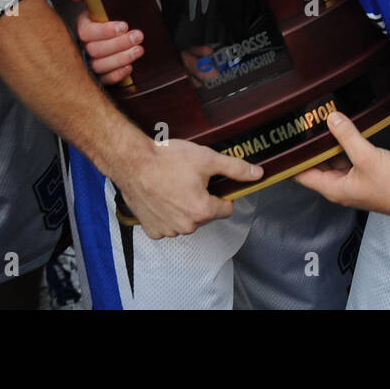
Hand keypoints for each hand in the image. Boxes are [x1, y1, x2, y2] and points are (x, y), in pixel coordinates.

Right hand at [72, 0, 142, 84]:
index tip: (124, 26)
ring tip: (139, 50)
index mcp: (85, 24)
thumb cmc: (123, 6)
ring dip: (120, 59)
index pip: (87, 32)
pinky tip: (130, 67)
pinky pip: (105, 80)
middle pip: (95, 50)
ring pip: (99, 66)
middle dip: (118, 44)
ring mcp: (94, 59)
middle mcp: (86, 43)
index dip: (104, 31)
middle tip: (138, 36)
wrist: (138, 19)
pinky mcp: (104, 73)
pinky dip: (117, 75)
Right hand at [113, 137, 262, 239]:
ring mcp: (168, 230)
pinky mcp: (152, 229)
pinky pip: (167, 225)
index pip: (226, 208)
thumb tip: (257, 174)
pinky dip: (166, 214)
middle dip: (201, 199)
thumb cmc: (166, 159)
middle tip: (188, 179)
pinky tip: (160, 197)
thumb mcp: (206, 158)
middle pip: (205, 215)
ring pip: (186, 220)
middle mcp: (187, 226)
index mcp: (203, 211)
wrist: (132, 162)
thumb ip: (235, 168)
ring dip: (183, 207)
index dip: (221, 193)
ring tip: (172, 185)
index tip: (209, 181)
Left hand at [294, 112, 389, 210]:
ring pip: (332, 162)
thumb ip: (347, 136)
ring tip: (320, 125)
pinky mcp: (364, 176)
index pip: (300, 174)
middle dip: (309, 148)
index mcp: (333, 188)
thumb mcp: (366, 156)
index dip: (290, 160)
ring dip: (327, 146)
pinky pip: (347, 160)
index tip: (283, 142)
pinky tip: (344, 132)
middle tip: (302, 127)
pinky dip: (343, 148)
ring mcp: (352, 182)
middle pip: (315, 166)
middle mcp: (339, 187)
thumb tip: (331, 118)